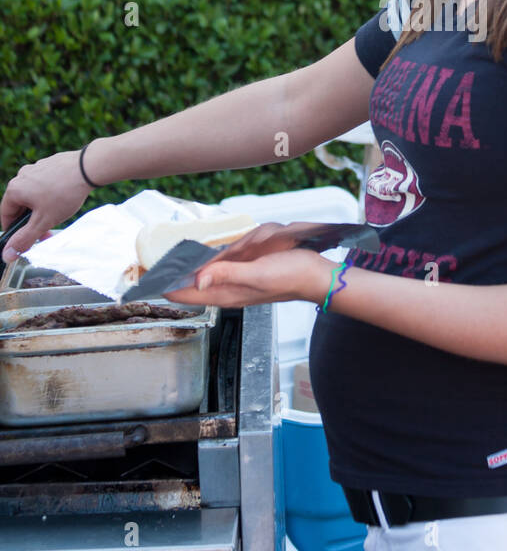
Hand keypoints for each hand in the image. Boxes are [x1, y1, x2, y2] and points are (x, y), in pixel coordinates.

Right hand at [1, 151, 91, 257]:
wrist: (88, 168)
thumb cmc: (65, 193)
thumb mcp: (43, 221)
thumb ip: (24, 239)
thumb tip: (7, 254)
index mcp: (15, 189)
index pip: (6, 215)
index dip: (14, 231)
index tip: (24, 240)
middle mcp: (22, 176)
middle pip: (20, 205)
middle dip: (32, 221)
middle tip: (46, 232)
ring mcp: (36, 168)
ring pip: (33, 195)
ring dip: (42, 209)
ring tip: (57, 216)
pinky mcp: (49, 165)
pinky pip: (44, 184)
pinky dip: (50, 195)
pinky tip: (63, 199)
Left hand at [166, 245, 329, 309]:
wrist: (315, 277)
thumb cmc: (290, 277)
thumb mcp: (256, 274)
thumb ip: (226, 275)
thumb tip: (196, 280)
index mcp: (227, 293)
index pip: (186, 294)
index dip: (165, 286)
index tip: (147, 277)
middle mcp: (228, 290)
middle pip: (191, 287)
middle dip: (171, 278)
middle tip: (150, 266)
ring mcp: (237, 282)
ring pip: (204, 278)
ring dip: (187, 271)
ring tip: (167, 261)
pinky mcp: (246, 273)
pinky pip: (220, 269)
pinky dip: (206, 263)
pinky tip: (201, 255)